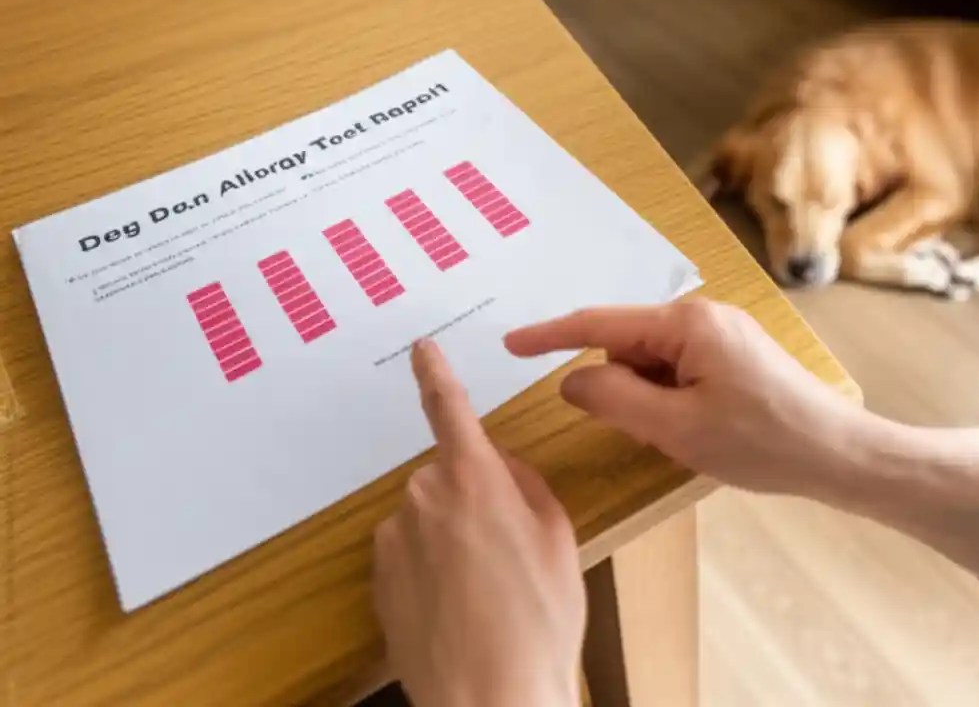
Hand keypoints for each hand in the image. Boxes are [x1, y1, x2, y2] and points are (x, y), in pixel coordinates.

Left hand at [373, 340, 584, 706]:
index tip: (421, 349)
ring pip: (430, 520)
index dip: (435, 374)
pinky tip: (461, 611)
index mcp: (474, 478)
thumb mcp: (557, 540)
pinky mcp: (380, 580)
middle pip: (450, 478)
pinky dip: (433, 573)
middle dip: (476, 500)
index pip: (448, 409)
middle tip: (513, 552)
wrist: (489, 695)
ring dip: (453, 540)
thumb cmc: (538, 618)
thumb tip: (503, 472)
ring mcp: (396, 541)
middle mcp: (424, 498)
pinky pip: (411, 557)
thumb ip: (527, 489)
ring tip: (490, 593)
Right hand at [504, 299, 866, 496]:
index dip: (549, 336)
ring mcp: (722, 335)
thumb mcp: (674, 428)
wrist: (838, 453)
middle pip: (627, 344)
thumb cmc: (760, 441)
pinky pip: (678, 371)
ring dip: (647, 399)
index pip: (599, 323)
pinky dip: (668, 400)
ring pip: (653, 362)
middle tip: (649, 432)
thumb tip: (573, 381)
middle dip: (618, 386)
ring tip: (685, 438)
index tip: (509, 345)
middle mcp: (703, 316)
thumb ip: (614, 399)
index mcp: (686, 323)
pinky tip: (694, 432)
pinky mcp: (735, 357)